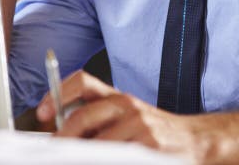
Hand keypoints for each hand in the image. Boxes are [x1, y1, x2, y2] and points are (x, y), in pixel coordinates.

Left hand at [36, 71, 208, 160]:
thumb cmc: (154, 132)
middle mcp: (128, 106)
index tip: (42, 112)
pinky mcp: (149, 147)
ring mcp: (140, 127)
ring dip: (82, 155)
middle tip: (53, 151)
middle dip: (62, 137)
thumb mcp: (126, 116)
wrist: (196, 140)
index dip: (58, 93)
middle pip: (83, 116)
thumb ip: (97, 119)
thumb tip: (58, 132)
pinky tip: (106, 161)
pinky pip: (118, 156)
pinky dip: (105, 160)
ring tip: (73, 160)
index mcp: (117, 97)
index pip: (82, 82)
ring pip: (97, 144)